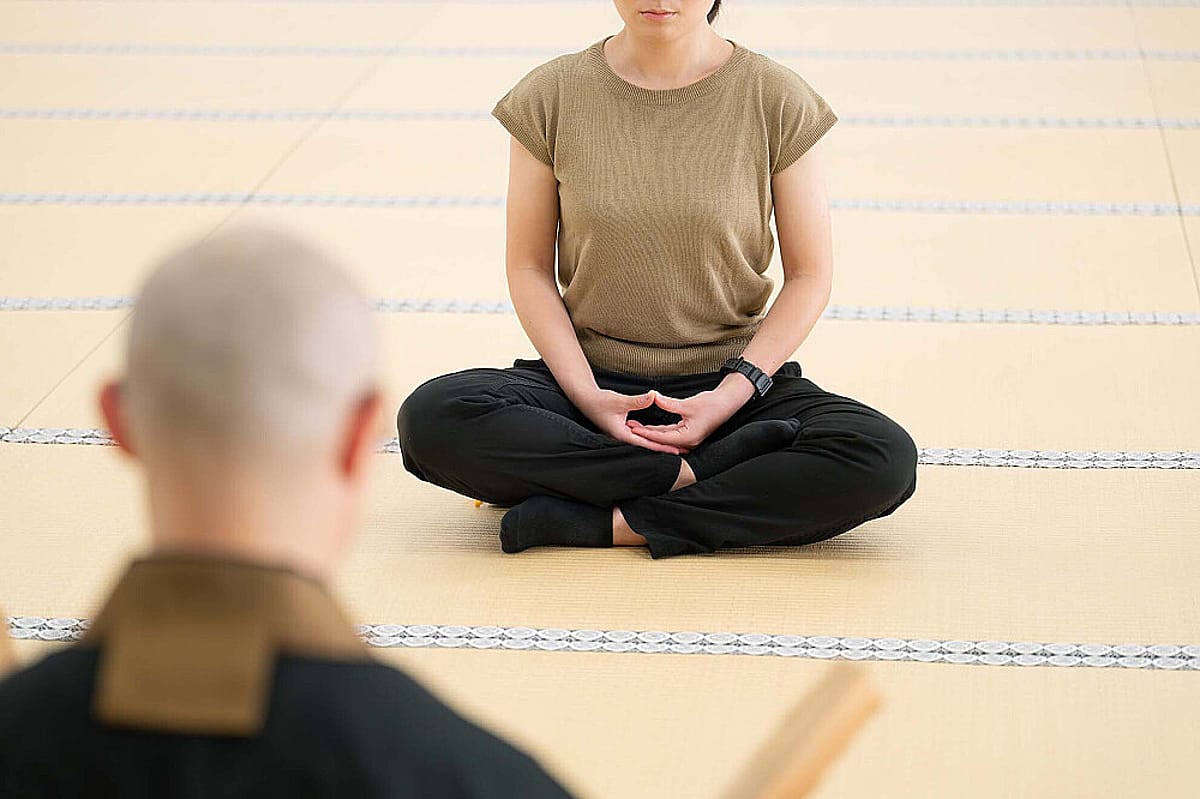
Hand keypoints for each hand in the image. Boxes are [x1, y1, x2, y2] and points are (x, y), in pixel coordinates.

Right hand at [575, 388, 687, 454]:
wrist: (585, 399)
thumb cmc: (599, 401)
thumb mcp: (619, 400)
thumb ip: (637, 400)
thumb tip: (653, 395)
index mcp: (622, 434)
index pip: (646, 444)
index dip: (662, 447)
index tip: (676, 451)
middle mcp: (622, 437)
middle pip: (647, 446)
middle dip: (664, 448)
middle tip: (682, 451)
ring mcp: (622, 434)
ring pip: (643, 441)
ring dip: (658, 443)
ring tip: (675, 446)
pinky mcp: (622, 429)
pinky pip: (639, 435)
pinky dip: (650, 436)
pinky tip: (659, 437)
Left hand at [626, 377, 754, 450]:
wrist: (728, 402)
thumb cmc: (712, 404)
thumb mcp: (688, 404)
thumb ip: (669, 403)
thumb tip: (653, 398)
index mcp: (688, 437)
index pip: (662, 437)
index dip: (647, 432)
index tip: (633, 429)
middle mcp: (688, 442)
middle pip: (662, 440)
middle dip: (646, 434)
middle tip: (630, 427)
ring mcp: (690, 439)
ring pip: (666, 437)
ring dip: (652, 432)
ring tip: (637, 427)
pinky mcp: (690, 433)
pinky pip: (672, 434)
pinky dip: (661, 430)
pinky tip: (650, 427)